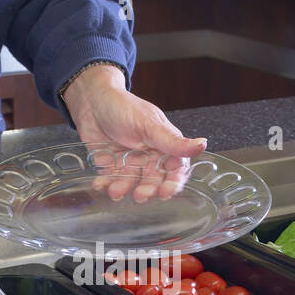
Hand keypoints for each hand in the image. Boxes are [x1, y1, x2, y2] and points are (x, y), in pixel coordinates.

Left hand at [63, 64, 206, 201]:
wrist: (91, 100)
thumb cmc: (123, 106)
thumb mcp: (150, 124)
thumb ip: (173, 141)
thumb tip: (202, 144)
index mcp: (164, 146)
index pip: (175, 170)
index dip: (173, 183)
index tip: (166, 192)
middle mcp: (149, 158)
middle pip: (154, 181)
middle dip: (148, 190)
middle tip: (141, 195)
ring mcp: (129, 164)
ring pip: (132, 184)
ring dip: (125, 189)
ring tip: (115, 191)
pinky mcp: (110, 167)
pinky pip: (111, 181)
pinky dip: (106, 185)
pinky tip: (100, 184)